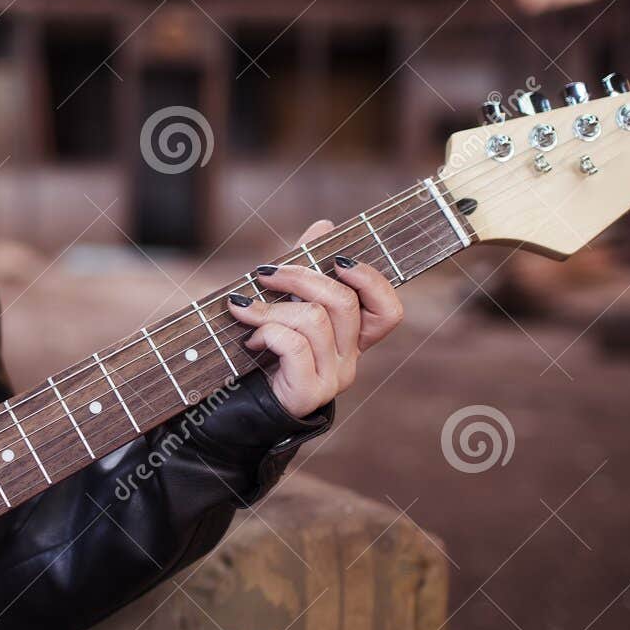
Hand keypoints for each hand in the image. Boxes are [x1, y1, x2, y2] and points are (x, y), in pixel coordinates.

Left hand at [225, 219, 405, 418]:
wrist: (241, 404)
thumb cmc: (266, 350)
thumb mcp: (287, 304)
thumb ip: (307, 268)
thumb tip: (325, 225)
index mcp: (353, 337)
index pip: (388, 311)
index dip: (370, 281)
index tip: (337, 260)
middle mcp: (351, 358)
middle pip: (342, 302)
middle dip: (299, 277)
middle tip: (263, 274)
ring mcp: (333, 377)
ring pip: (313, 320)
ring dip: (270, 308)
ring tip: (244, 311)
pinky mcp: (309, 391)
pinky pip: (293, 345)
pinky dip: (266, 332)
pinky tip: (252, 340)